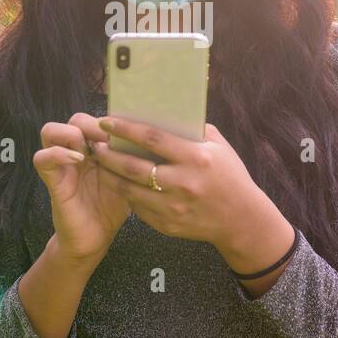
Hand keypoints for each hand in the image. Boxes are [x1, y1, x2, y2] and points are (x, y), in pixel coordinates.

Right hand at [34, 114, 131, 263]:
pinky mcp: (52, 180)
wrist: (96, 238)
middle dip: (91, 124)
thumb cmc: (113, 207)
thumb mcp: (127, 178)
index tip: (127, 132)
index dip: (109, 121)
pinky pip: (42, 158)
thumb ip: (131, 158)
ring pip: (49, 131)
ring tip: (89, 148)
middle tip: (108, 139)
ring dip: (70, 133)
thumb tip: (154, 137)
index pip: (95, 119)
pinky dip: (57, 153)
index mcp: (94, 148)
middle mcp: (76, 152)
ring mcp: (61, 165)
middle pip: (75, 119)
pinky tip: (78, 160)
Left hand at [88, 117, 293, 271]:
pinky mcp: (168, 225)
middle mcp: (183, 182)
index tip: (107, 121)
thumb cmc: (230, 176)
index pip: (152, 138)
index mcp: (196, 157)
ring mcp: (174, 207)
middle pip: (134, 166)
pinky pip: (139, 208)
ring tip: (101, 164)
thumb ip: (193, 131)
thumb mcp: (218, 146)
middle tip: (96, 145)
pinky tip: (119, 184)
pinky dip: (126, 195)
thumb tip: (164, 113)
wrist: (241, 219)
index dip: (126, 129)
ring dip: (110, 176)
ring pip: (130, 190)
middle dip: (110, 154)